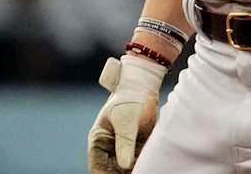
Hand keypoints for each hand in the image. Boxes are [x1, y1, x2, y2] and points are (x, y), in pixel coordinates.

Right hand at [87, 55, 164, 172]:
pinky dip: (144, 163)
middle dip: (124, 173)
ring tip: (145, 168)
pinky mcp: (137, 144)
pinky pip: (140, 159)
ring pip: (127, 166)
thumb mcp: (126, 121)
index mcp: (98, 140)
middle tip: (136, 173)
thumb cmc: (129, 99)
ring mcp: (124, 146)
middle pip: (113, 169)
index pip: (98, 166)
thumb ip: (125, 143)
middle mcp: (110, 146)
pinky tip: (151, 165)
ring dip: (136, 168)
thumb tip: (125, 166)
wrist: (144, 86)